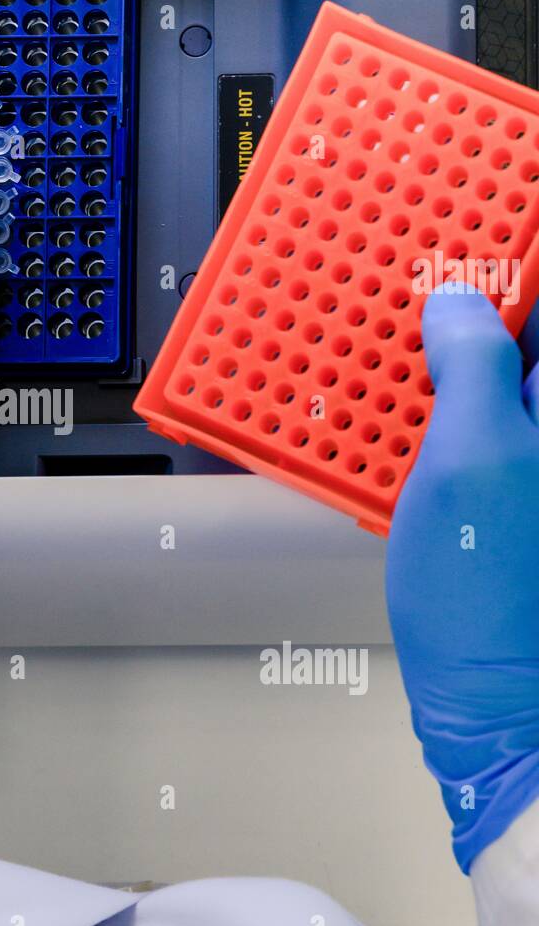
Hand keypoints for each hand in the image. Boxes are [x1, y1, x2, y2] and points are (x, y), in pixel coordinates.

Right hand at [386, 285, 538, 871]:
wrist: (498, 706)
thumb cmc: (493, 597)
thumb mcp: (472, 462)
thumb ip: (472, 368)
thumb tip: (459, 306)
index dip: (515, 256)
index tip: (468, 220)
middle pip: (524, 343)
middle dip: (475, 304)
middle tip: (417, 280)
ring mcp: (536, 470)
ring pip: (499, 384)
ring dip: (452, 354)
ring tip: (400, 338)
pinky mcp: (515, 501)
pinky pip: (480, 429)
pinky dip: (442, 408)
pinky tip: (402, 409)